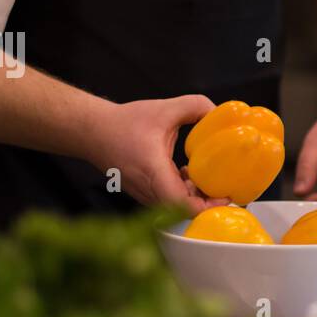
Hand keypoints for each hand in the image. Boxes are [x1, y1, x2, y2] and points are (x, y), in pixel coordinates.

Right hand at [85, 95, 228, 213]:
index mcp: (154, 171)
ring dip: (194, 197)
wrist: (93, 131)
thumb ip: (195, 106)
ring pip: (176, 207)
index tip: (223, 197)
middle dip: (206, 202)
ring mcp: (144, 195)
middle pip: (183, 209)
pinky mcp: (143, 194)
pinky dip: (182, 193)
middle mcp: (148, 189)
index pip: (182, 204)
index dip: (207, 206)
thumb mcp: (165, 109)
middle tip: (223, 188)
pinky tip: (188, 175)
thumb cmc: (124, 123)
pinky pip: (167, 201)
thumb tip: (218, 113)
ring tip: (207, 179)